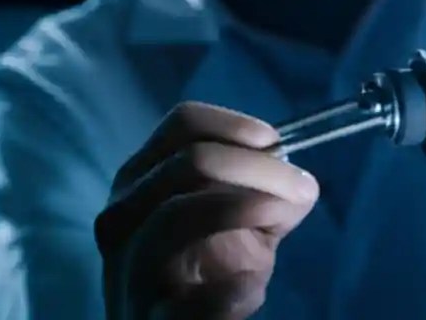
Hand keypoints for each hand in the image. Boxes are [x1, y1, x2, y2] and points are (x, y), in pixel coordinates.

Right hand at [95, 101, 319, 319]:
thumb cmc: (208, 274)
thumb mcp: (235, 221)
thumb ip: (263, 190)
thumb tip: (298, 181)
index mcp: (141, 180)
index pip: (183, 124)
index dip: (234, 125)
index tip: (274, 143)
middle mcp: (123, 218)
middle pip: (188, 161)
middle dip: (258, 168)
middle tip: (303, 187)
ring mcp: (129, 271)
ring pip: (174, 215)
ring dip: (243, 208)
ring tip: (282, 216)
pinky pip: (188, 302)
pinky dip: (227, 292)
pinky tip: (250, 286)